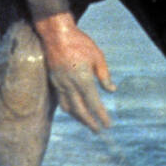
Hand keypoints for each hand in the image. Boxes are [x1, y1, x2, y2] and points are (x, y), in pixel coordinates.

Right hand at [32, 13, 115, 131]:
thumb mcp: (98, 56)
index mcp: (83, 80)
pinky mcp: (54, 82)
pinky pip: (61, 101)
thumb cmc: (79, 43)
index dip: (101, 116)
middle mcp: (70, 86)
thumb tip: (111, 90)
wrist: (56, 34)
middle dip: (90, 123)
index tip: (108, 125)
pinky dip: (69, 109)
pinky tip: (74, 110)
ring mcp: (60, 85)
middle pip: (80, 111)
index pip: (93, 103)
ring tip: (87, 123)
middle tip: (98, 130)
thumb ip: (104, 76)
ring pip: (69, 108)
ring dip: (79, 118)